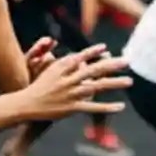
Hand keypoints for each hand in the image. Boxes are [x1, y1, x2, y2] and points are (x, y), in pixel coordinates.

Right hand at [17, 43, 131, 120]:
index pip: (80, 57)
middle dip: (111, 65)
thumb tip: (79, 58)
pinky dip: (107, 107)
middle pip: (94, 70)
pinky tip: (120, 106)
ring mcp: (71, 94)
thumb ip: (65, 64)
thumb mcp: (49, 70)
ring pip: (97, 87)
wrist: (26, 104)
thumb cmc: (37, 86)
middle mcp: (68, 79)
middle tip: (127, 61)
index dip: (93, 52)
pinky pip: (93, 107)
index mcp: (61, 68)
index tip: (105, 48)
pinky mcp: (72, 108)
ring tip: (129, 81)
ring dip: (114, 83)